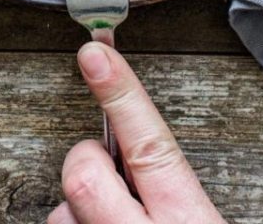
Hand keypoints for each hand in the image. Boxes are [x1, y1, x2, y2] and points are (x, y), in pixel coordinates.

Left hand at [48, 42, 226, 223]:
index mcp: (187, 219)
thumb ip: (165, 186)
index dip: (120, 93)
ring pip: (63, 213)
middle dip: (85, 165)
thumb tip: (126, 155)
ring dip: (78, 214)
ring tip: (110, 223)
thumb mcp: (198, 220)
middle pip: (84, 177)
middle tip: (105, 177)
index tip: (96, 55)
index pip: (150, 145)